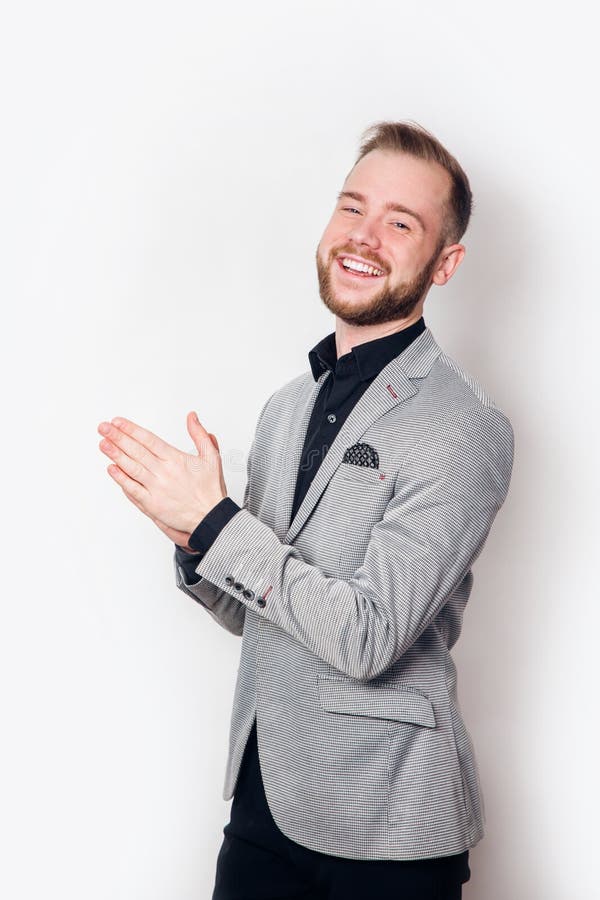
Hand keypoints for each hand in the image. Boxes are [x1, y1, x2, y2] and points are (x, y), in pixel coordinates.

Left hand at [98, 413, 226, 534]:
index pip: (149, 440)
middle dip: (117, 437)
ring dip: (115, 455)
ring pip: (132, 468)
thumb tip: (191, 417)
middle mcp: (164, 472)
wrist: (211, 518)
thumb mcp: (212, 457)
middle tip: (103, 428)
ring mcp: (156, 488)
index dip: (131, 429)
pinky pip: (133, 489)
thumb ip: (200, 435)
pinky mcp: (152, 504)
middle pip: (136, 451)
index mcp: (176, 459)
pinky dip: (121, 479)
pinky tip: (111, 469)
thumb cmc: (211, 489)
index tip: (118, 422)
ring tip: (103, 443)